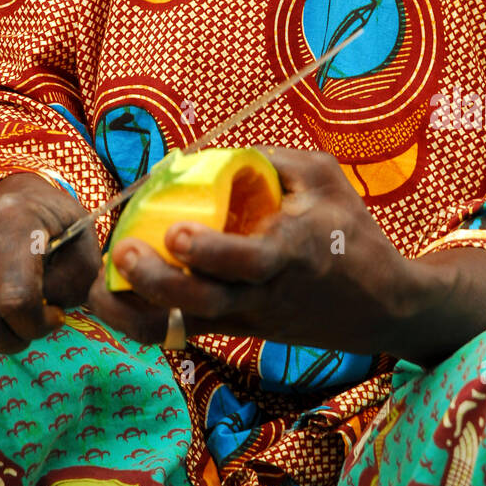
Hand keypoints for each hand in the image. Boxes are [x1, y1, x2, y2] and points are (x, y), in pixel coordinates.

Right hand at [0, 173, 99, 361]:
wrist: (16, 206)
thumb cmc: (54, 234)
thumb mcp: (82, 251)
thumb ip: (73, 284)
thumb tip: (42, 311)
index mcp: (10, 218)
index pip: (15, 298)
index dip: (39, 325)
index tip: (54, 315)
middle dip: (10, 340)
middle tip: (25, 325)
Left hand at [87, 146, 430, 354]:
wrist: (383, 305)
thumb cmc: (351, 233)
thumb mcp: (323, 179)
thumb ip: (270, 161)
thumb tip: (210, 154)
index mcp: (291, 254)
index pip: (245, 262)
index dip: (208, 252)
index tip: (176, 233)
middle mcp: (264, 293)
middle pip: (204, 302)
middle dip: (158, 282)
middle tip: (123, 251)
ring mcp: (248, 317)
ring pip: (186, 325)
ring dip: (140, 307)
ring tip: (102, 282)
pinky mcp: (237, 329)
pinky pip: (184, 331)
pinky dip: (148, 318)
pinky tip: (116, 294)